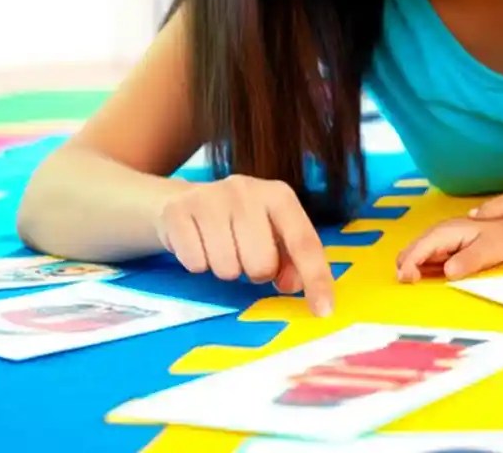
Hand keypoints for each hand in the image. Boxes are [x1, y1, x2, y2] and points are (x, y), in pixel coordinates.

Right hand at [155, 175, 334, 315]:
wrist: (185, 202)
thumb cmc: (240, 225)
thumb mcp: (272, 234)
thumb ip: (292, 260)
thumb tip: (291, 284)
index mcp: (279, 196)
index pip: (304, 242)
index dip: (316, 279)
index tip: (324, 311)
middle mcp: (246, 190)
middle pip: (261, 264)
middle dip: (254, 272)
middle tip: (245, 257)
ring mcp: (210, 197)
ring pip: (227, 268)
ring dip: (225, 270)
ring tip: (220, 249)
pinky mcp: (178, 211)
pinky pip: (195, 264)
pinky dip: (198, 264)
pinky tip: (199, 245)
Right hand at [394, 218, 502, 282]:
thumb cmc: (501, 236)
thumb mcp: (488, 250)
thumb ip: (468, 260)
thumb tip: (447, 272)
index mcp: (444, 232)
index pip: (417, 249)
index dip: (408, 265)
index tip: (408, 280)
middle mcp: (437, 233)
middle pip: (410, 251)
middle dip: (405, 267)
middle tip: (412, 285)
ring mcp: (439, 239)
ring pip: (414, 254)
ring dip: (411, 268)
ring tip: (416, 284)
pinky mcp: (443, 245)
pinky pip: (424, 257)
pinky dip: (419, 267)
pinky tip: (425, 278)